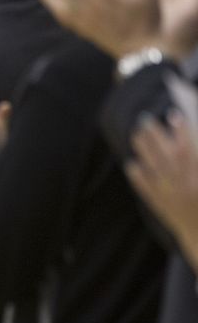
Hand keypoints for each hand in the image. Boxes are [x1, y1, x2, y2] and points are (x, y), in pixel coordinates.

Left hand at [126, 111, 197, 271]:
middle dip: (155, 136)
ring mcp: (171, 197)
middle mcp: (184, 186)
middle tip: (144, 119)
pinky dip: (138, 176)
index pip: (189, 149)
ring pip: (153, 169)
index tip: (173, 115)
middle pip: (166, 156)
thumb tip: (195, 140)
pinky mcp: (163, 207)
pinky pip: (146, 189)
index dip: (182, 131)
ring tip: (136, 134)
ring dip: (143, 150)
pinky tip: (132, 163)